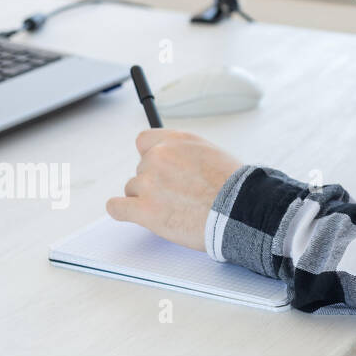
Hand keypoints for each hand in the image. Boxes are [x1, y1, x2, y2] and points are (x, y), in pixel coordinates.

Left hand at [106, 130, 242, 251]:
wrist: (240, 210)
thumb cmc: (234, 187)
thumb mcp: (212, 154)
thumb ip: (185, 154)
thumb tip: (173, 163)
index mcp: (177, 141)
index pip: (144, 141)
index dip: (151, 155)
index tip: (158, 168)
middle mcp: (159, 157)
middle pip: (140, 169)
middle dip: (154, 182)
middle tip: (176, 196)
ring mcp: (149, 183)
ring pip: (132, 189)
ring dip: (145, 199)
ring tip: (172, 209)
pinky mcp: (143, 209)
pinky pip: (116, 207)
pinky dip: (122, 211)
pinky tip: (131, 214)